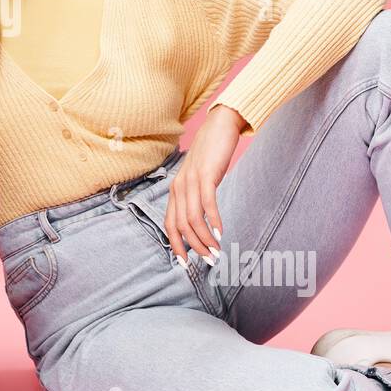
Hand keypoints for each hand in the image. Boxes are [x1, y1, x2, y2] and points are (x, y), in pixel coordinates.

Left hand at [164, 105, 246, 262]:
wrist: (220, 126)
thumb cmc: (211, 155)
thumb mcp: (200, 179)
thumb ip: (196, 197)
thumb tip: (201, 221)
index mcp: (175, 190)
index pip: (169, 224)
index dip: (175, 246)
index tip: (185, 264)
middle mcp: (178, 187)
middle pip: (180, 226)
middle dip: (193, 247)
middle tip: (209, 261)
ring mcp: (190, 181)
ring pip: (192, 218)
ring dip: (204, 239)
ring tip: (216, 252)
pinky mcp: (205, 175)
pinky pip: (206, 203)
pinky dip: (212, 220)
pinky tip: (220, 232)